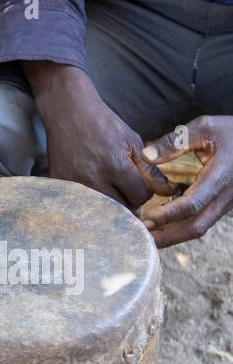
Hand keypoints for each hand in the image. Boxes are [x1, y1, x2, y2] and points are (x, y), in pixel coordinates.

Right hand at [25, 62, 172, 208]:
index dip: (145, 191)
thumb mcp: (132, 142)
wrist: (68, 112)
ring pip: (100, 208)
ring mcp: (73, 184)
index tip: (141, 183)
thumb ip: (149, 169)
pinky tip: (91, 182)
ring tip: (110, 185)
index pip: (139, 196)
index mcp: (114, 166)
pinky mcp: (60, 184)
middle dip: (128, 199)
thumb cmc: (103, 123)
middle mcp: (92, 179)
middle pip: (120, 207)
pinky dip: (91, 196)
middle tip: (126, 186)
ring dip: (110, 201)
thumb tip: (166, 190)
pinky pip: (81, 201)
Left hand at [141, 116, 232, 247]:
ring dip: (172, 236)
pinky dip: (181, 228)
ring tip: (146, 235)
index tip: (145, 217)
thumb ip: (176, 141)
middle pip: (195, 226)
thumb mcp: (206, 127)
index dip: (167, 215)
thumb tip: (146, 155)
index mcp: (220, 176)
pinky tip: (161, 226)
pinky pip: (202, 221)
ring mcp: (225, 202)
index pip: (192, 204)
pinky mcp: (222, 204)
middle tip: (140, 235)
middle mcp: (225, 195)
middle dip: (167, 236)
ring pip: (199, 227)